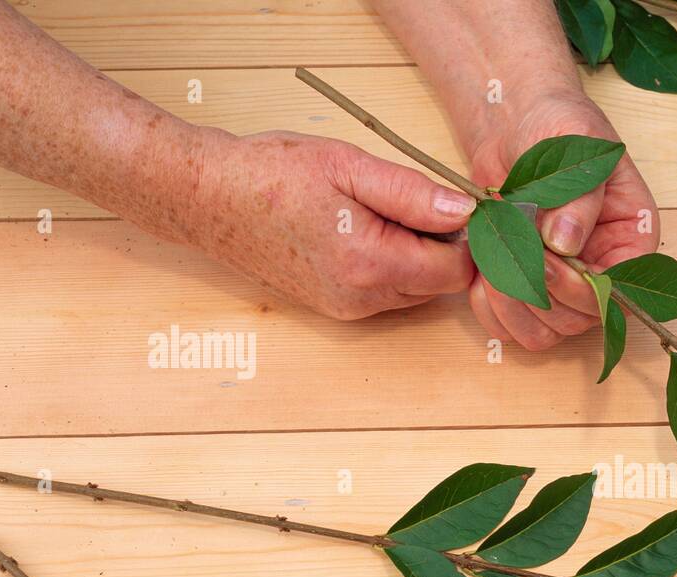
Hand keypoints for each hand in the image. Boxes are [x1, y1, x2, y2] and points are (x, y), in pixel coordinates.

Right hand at [190, 129, 476, 319]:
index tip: (454, 202)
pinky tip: (364, 231)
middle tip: (411, 199)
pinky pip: (390, 294)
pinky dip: (393, 265)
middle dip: (442, 244)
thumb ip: (412, 192)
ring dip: (417, 255)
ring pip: (418, 291)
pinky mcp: (338, 310)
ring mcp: (350, 310)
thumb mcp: (348, 165)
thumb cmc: (272, 174)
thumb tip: (465, 211)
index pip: (456, 269)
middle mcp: (363, 299)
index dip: (466, 236)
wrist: (210, 199)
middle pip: (441, 284)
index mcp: (370, 263)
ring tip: (379, 212)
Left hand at [467, 90, 659, 349]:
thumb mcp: (576, 142)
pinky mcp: (528, 291)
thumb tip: (566, 243)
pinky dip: (491, 310)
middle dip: (537, 291)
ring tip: (490, 258)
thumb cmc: (557, 125)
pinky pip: (512, 327)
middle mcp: (603, 274)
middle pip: (577, 320)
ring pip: (544, 332)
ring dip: (509, 304)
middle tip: (507, 250)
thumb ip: (578, 196)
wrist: (517, 123)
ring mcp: (564, 288)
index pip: (617, 294)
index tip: (546, 259)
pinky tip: (479, 274)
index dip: (581, 289)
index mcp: (631, 243)